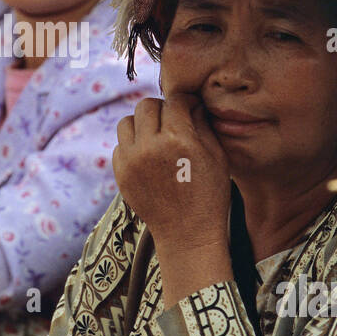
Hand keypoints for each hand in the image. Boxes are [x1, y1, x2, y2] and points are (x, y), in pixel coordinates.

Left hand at [113, 94, 232, 305]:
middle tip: (172, 122)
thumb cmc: (209, 194)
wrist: (188, 234)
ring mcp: (131, 161)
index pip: (174, 100)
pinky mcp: (120, 173)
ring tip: (156, 138)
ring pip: (127, 121)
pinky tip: (149, 157)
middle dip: (161, 109)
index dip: (184, 101)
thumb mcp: (216, 155)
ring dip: (142, 125)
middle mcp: (150, 146)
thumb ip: (201, 123)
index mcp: (179, 139)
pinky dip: (133, 146)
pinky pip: (120, 145)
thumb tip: (191, 102)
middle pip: (147, 105)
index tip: (189, 107)